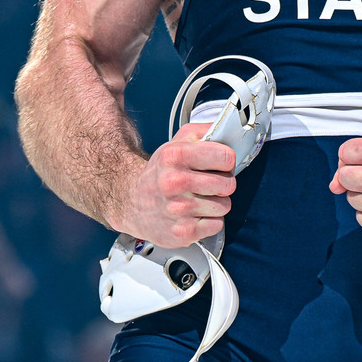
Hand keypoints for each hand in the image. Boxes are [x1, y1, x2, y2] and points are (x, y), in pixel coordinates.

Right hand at [113, 122, 233, 246]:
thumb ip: (202, 132)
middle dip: (223, 184)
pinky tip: (194, 214)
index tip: (219, 164)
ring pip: (224, 206)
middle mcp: (175, 182)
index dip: (226, 161)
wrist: (132, 202)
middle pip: (228, 184)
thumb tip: (227, 130)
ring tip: (198, 199)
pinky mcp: (183, 231)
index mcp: (175, 156)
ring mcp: (179, 209)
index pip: (225, 157)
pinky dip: (209, 221)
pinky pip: (217, 225)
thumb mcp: (175, 144)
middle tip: (208, 184)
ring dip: (216, 203)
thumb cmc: (160, 174)